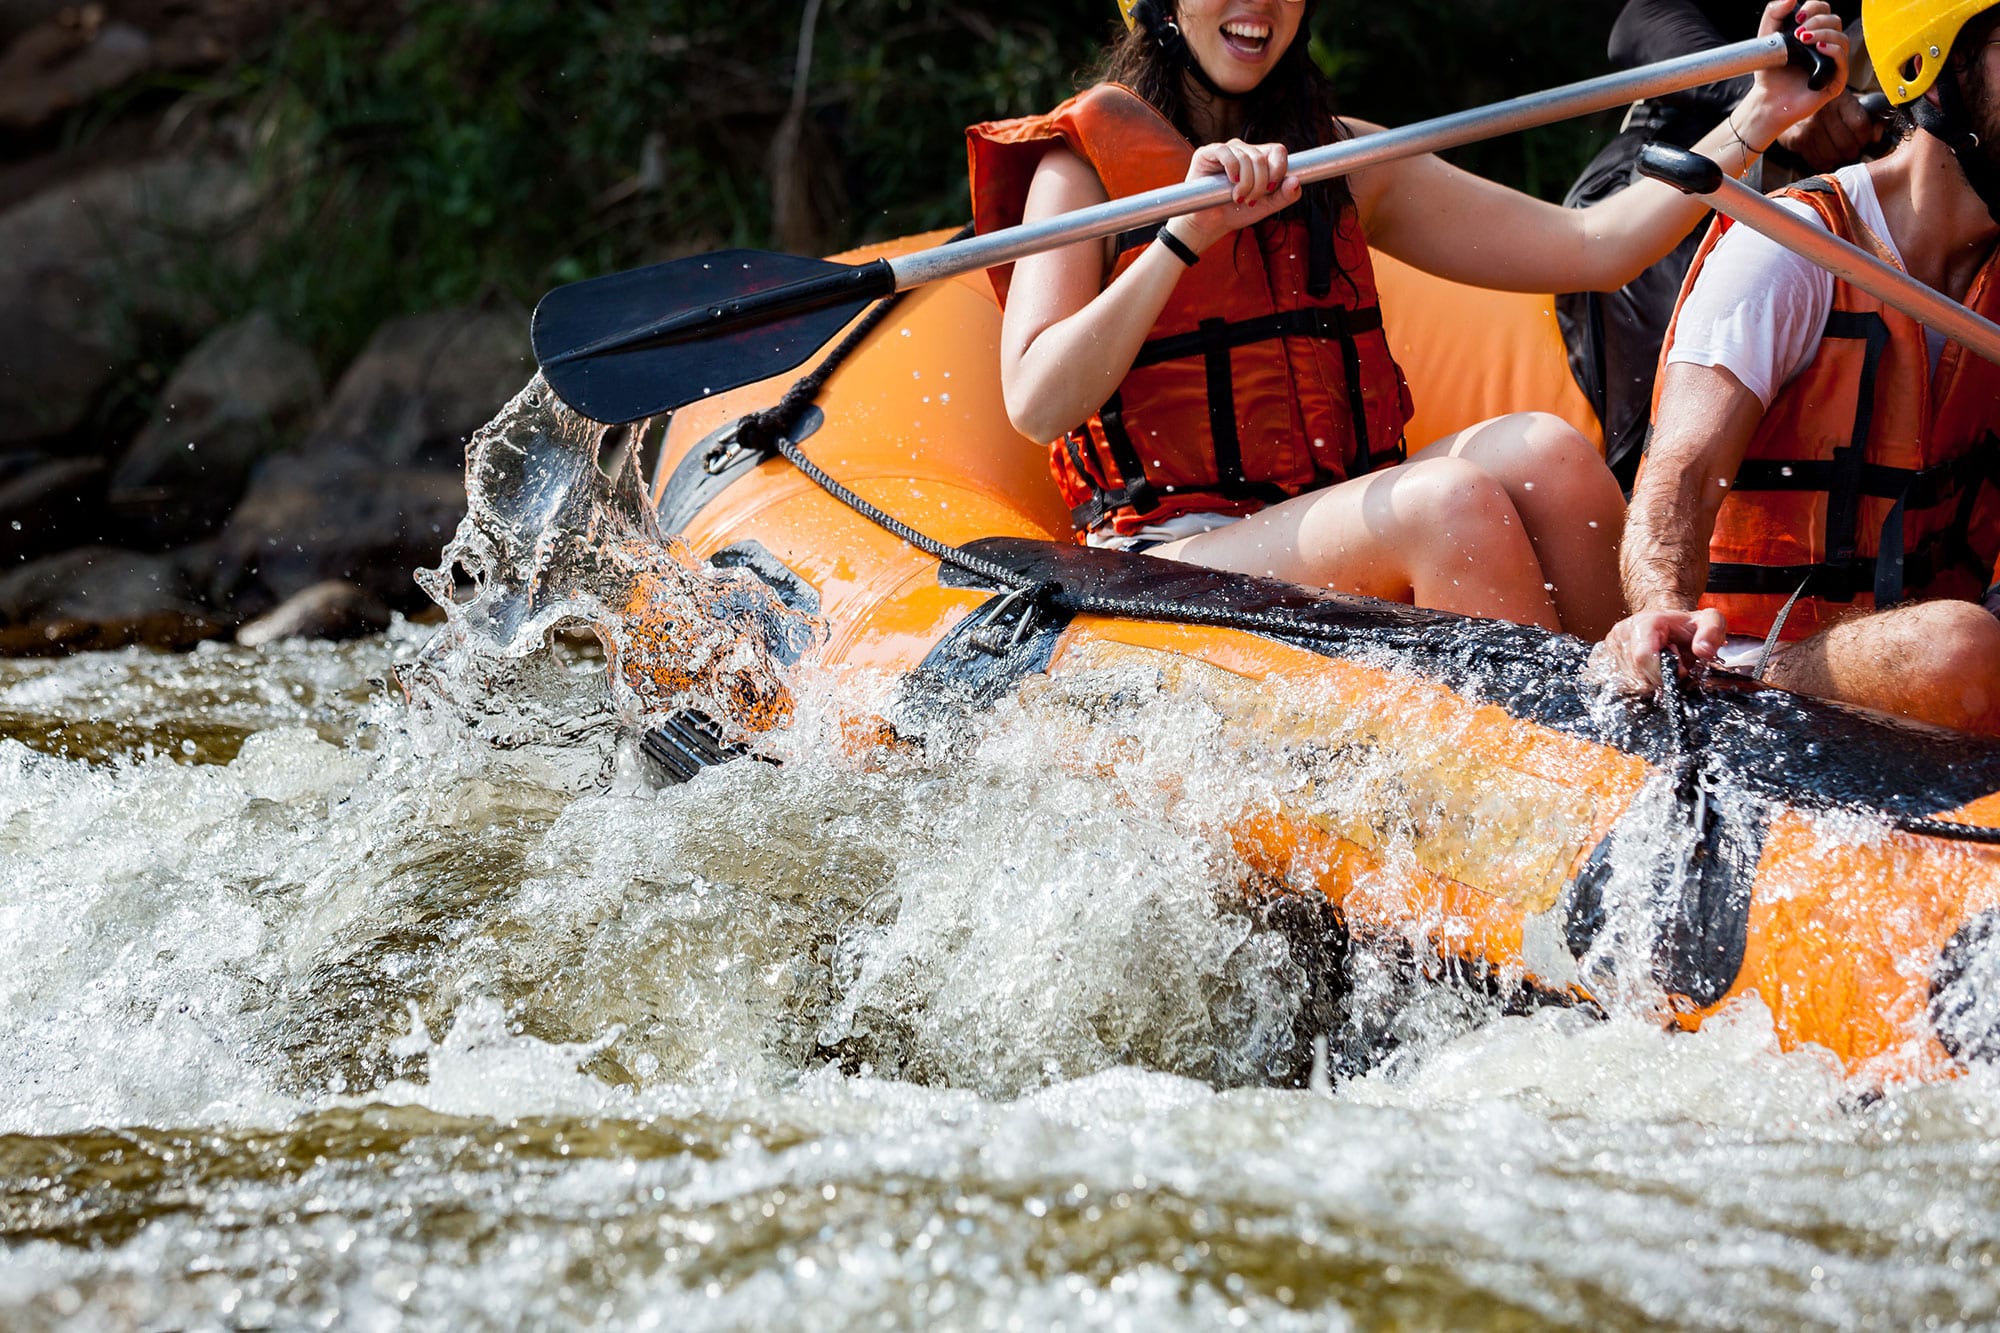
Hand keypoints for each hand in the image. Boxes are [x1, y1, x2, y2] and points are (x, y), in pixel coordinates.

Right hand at [1173, 139, 1301, 252]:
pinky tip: (1231, 182)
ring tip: (1237, 198)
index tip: (1270, 190)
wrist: (1209, 225)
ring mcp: (1226, 150)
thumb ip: (1285, 196)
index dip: (1278, 170)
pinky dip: (1232, 168)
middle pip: (1261, 158)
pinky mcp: (1208, 153)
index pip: (1278, 151)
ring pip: (1246, 157)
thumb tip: (1295, 182)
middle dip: (1259, 184)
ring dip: (1245, 183)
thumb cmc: (1236, 213)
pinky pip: (1226, 152)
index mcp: (1260, 159)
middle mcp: (1244, 150)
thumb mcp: (1266, 207)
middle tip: (1250, 200)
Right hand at [1587, 607, 1730, 694]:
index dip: (1663, 672)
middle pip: (1636, 674)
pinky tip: (1649, 672)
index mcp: (1643, 623)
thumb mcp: (1711, 621)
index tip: (1680, 670)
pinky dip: (1639, 682)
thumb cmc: (1688, 626)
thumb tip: (1702, 650)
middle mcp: (1621, 633)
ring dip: (1649, 681)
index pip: (1643, 657)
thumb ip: (1711, 633)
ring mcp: (1610, 646)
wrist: (1668, 623)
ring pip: (1628, 682)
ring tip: (1661, 666)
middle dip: (1659, 678)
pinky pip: (1620, 682)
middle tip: (1673, 666)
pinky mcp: (1605, 658)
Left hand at [1738, 0, 1850, 145]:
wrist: (1767, 100)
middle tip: (1798, 32)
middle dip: (1818, 21)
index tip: (1797, 16)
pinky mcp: (1835, 80)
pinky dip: (1833, 50)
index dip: (1815, 8)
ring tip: (1804, 39)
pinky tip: (1819, 48)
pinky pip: (1842, 59)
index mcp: (1814, 32)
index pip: (1824, 10)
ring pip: (1841, 38)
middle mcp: (1826, 45)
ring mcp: (1833, 62)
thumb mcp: (1767, 38)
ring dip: (1824, 34)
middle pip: (1835, 21)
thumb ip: (1774, 14)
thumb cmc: (1770, 71)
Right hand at [1774, 89, 1882, 169]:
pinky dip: (1824, 163)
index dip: (1866, 138)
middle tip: (1852, 149)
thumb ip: (1868, 117)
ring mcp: (1808, 127)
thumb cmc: (1824, 105)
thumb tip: (1877, 136)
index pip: (1861, 125)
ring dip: (1839, 160)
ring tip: (1839, 153)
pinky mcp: (1796, 140)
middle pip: (1847, 146)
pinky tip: (1825, 156)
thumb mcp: (1848, 103)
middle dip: (1853, 152)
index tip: (1864, 140)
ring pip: (1833, 157)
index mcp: (1840, 98)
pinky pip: (1817, 161)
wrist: (1789, 99)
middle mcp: (1824, 112)